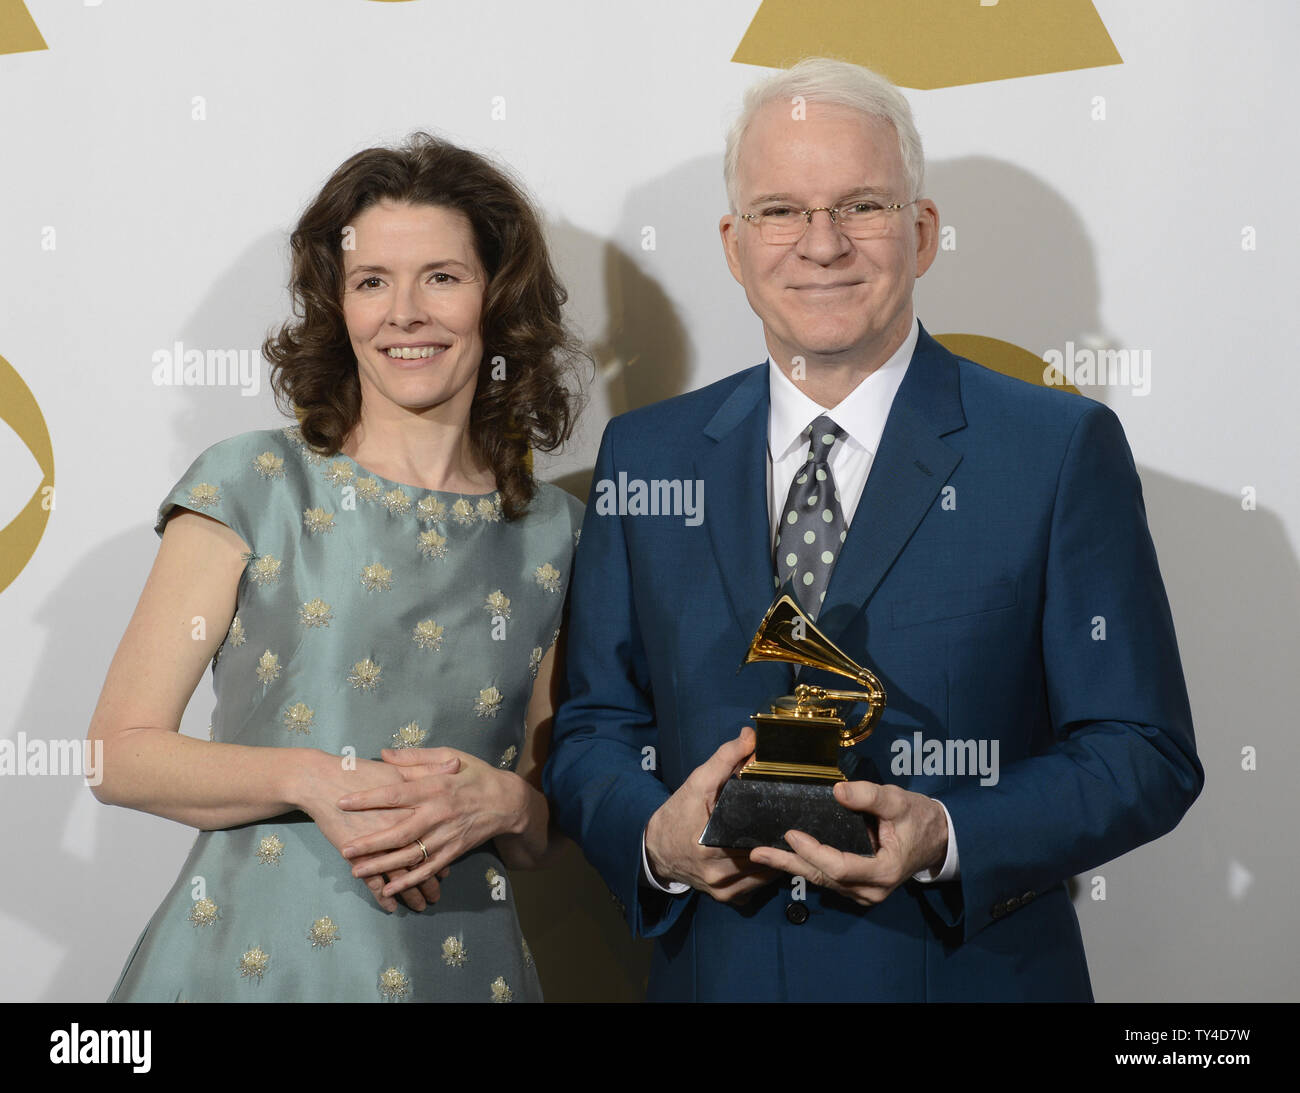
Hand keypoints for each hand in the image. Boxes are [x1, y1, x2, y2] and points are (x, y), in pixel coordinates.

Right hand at [297, 751, 443, 912]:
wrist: (323, 780)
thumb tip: (456, 764)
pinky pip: (374, 882)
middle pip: (421, 860)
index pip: (435, 833)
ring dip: (411, 894)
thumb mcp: (400, 767)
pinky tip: (391, 906)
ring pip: (401, 875)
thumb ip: (430, 768)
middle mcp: (399, 828)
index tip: (448, 868)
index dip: (443, 852)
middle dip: (430, 883)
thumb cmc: (361, 772)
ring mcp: (378, 844)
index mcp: (413, 806)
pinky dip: (383, 895)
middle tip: (436, 896)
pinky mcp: (357, 855)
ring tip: (420, 905)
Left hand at [337, 747, 527, 897]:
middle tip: (344, 849)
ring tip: (356, 872)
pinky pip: (428, 869)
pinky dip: (409, 881)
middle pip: (399, 831)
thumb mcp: (448, 756)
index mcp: (435, 787)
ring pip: (411, 855)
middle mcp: (439, 813)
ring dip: (383, 865)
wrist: (507, 801)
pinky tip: (388, 888)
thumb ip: (415, 758)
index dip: (367, 799)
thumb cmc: (474, 774)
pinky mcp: (454, 852)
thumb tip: (383, 754)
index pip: (395, 794)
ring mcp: (447, 836)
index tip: (343, 802)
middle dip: (370, 843)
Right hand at [643, 727, 778, 903]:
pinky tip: (766, 856)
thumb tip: (750, 737)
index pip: (757, 835)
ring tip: (782, 838)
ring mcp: (722, 888)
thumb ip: (724, 758)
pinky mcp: (725, 897)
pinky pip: (755, 886)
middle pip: (765, 856)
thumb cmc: (677, 814)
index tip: (788, 812)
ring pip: (765, 875)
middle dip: (777, 840)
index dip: (775, 824)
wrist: (655, 848)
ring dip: (774, 858)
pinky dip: (763, 872)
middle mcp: (718, 872)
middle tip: (789, 823)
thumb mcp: (697, 782)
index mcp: (710, 844)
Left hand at [748, 781, 948, 907]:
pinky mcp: (857, 886)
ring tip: (760, 854)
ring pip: (822, 880)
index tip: (790, 833)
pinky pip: (827, 878)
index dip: (812, 851)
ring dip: (791, 866)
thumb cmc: (919, 818)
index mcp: (882, 872)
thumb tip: (837, 791)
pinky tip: (784, 856)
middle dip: (788, 863)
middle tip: (756, 853)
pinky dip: (805, 866)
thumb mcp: (898, 801)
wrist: (938, 837)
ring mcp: (863, 892)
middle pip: (823, 877)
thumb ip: (869, 796)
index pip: (838, 866)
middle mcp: (870, 890)